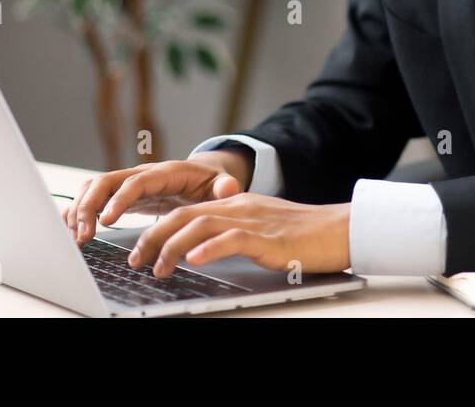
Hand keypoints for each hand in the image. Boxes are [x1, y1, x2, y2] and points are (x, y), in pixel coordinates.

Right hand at [61, 154, 248, 244]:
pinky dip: (79, 209)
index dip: (120, 199)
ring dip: (80, 209)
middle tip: (83, 235)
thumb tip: (229, 187)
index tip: (107, 220)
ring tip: (77, 237)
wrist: (201, 176)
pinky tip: (70, 227)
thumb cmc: (209, 182)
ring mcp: (128, 183)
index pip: (136, 181)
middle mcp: (141, 174)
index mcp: (164, 172)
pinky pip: (93, 196)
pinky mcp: (120, 194)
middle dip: (90, 206)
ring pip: (95, 187)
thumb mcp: (220, 184)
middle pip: (106, 181)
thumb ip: (224, 187)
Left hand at [125, 194, 352, 276]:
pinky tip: (194, 259)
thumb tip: (200, 250)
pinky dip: (209, 248)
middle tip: (136, 262)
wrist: (339, 229)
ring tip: (158, 269)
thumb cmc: (304, 235)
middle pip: (183, 215)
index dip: (157, 231)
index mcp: (235, 204)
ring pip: (199, 225)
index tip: (139, 252)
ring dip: (172, 247)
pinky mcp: (267, 237)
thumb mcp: (260, 229)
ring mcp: (252, 219)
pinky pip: (232, 238)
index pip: (185, 211)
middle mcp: (238, 207)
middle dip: (153, 238)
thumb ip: (232, 234)